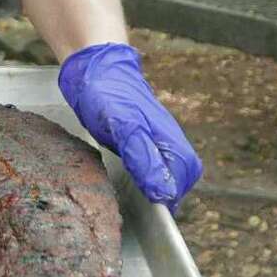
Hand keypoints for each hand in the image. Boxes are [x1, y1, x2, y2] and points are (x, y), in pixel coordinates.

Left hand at [57, 42, 202, 207]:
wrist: (95, 66)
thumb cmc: (107, 93)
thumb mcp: (123, 126)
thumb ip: (143, 157)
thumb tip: (162, 192)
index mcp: (169, 140)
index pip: (181, 181)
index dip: (168, 198)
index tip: (149, 210)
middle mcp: (168, 140)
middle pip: (179, 178)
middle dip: (165, 195)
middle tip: (141, 206)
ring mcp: (157, 137)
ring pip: (166, 171)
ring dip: (155, 186)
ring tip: (135, 197)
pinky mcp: (143, 136)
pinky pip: (152, 162)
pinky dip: (144, 174)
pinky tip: (128, 178)